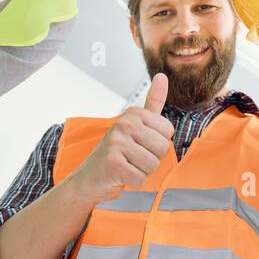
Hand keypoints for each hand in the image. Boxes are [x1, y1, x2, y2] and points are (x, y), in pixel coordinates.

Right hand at [71, 75, 174, 205]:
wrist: (90, 176)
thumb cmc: (117, 151)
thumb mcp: (136, 124)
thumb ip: (152, 102)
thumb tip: (162, 76)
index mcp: (134, 113)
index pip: (168, 131)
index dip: (158, 144)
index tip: (140, 144)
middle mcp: (125, 124)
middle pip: (163, 148)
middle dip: (152, 159)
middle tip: (133, 157)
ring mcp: (117, 142)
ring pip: (153, 164)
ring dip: (142, 171)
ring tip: (127, 165)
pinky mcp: (113, 163)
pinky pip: (141, 178)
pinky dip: (133, 182)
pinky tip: (121, 175)